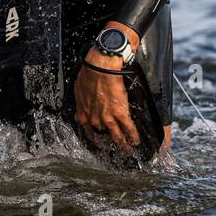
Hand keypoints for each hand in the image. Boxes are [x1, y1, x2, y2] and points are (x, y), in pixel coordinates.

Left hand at [73, 26, 139, 150]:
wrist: (100, 66)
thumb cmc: (89, 72)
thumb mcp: (79, 88)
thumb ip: (81, 100)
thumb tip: (82, 103)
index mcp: (83, 113)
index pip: (88, 130)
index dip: (94, 137)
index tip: (99, 141)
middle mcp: (94, 119)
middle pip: (103, 137)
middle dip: (109, 144)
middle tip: (115, 149)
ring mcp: (107, 117)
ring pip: (116, 136)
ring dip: (123, 144)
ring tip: (128, 150)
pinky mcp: (120, 113)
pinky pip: (128, 128)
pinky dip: (133, 136)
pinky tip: (136, 140)